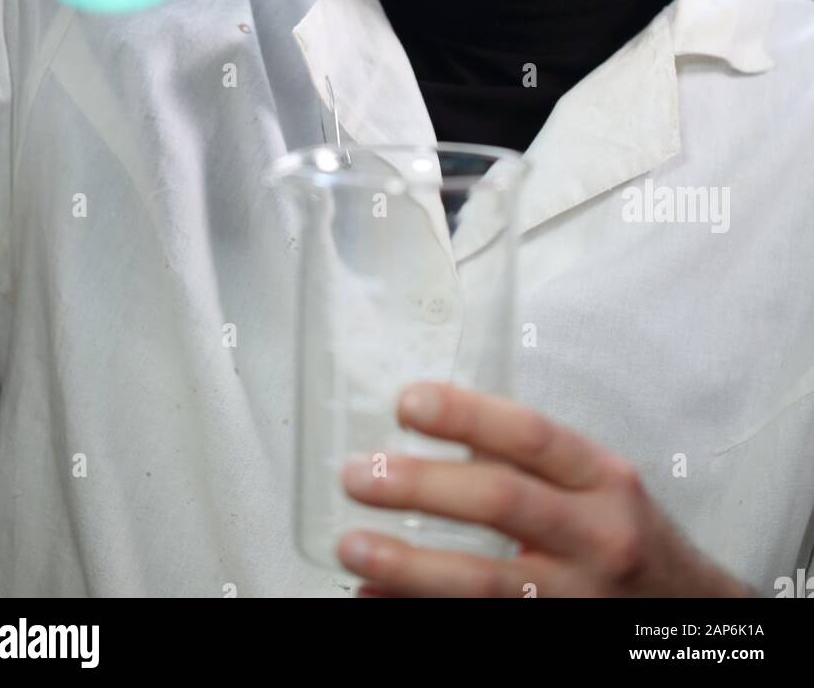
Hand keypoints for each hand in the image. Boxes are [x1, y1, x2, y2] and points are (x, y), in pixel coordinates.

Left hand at [336, 382, 757, 597]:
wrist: (690, 618)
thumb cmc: (628, 539)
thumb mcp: (599, 488)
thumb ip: (533, 463)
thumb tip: (432, 437)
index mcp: (603, 480)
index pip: (531, 435)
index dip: (466, 414)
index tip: (407, 402)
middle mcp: (596, 537)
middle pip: (501, 503)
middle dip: (422, 486)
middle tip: (358, 474)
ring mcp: (576, 599)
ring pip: (484, 582)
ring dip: (407, 565)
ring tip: (350, 546)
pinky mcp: (556, 639)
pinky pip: (481, 627)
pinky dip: (419, 613)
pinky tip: (373, 598)